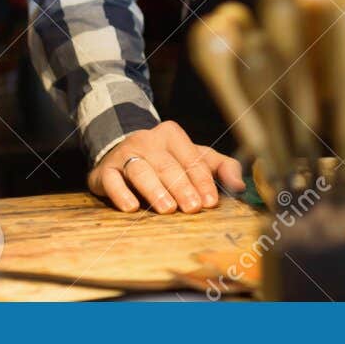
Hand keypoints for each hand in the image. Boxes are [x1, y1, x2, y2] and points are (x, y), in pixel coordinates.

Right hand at [88, 122, 244, 213]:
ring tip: (167, 209)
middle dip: (181, 187)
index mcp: (172, 135)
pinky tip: (131, 207)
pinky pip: (111, 180)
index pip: (191, 159)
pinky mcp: (104, 171)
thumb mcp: (196, 157)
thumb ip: (222, 168)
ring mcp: (124, 154)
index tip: (210, 202)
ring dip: (154, 190)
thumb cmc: (167, 159)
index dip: (202, 181)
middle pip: (167, 165)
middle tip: (192, 208)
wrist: (123, 151)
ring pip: (140, 170)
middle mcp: (147, 141)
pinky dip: (121, 193)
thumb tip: (240, 187)